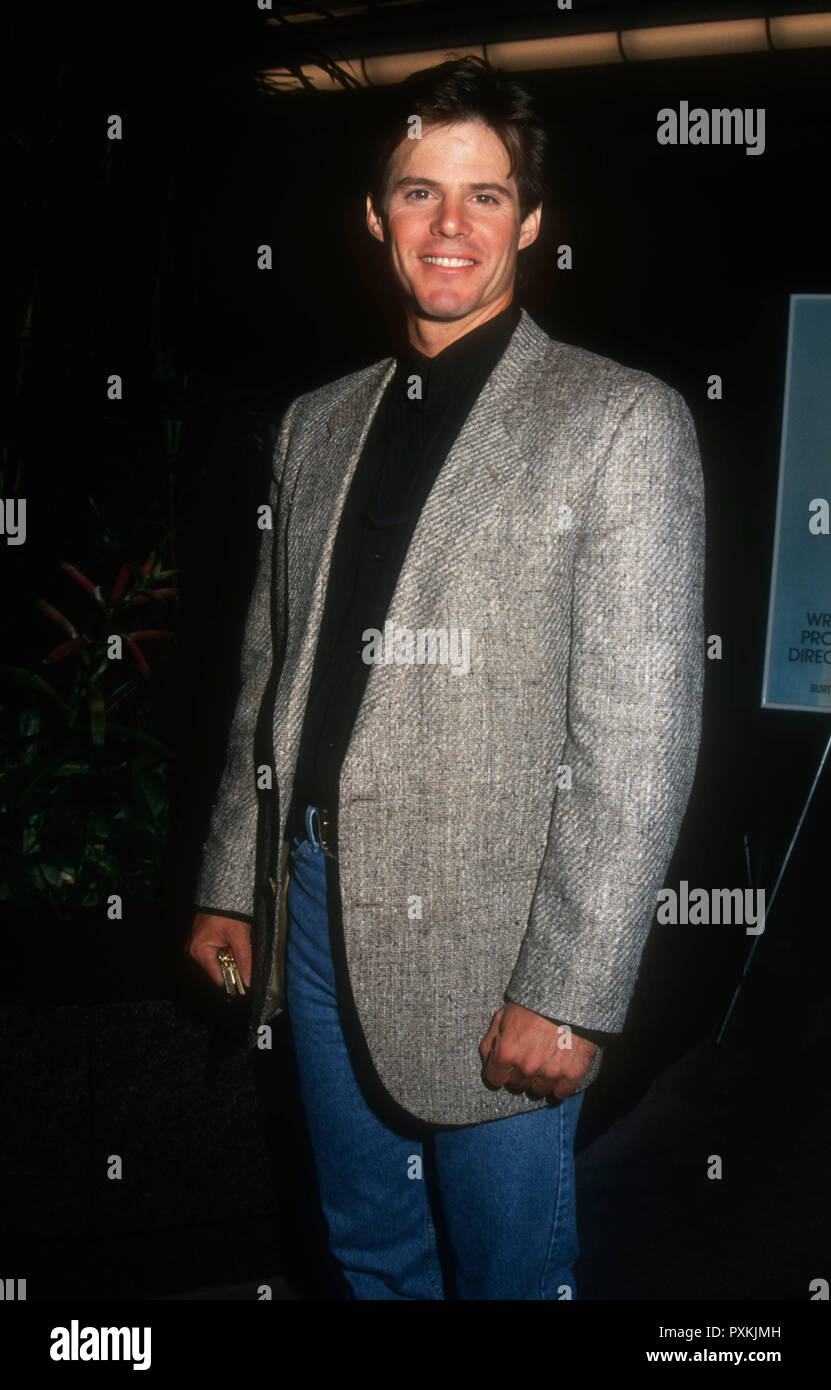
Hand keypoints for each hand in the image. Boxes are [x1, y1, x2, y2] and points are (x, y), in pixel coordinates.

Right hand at [187, 913, 251, 989]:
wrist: (222, 894)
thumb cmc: (228, 912)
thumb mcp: (240, 936)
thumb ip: (244, 959)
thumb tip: (247, 980)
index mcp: (200, 951)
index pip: (217, 978)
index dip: (232, 978)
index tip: (244, 973)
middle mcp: (193, 950)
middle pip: (216, 970)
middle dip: (230, 964)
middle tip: (238, 949)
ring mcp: (194, 945)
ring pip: (215, 962)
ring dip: (227, 957)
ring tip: (233, 943)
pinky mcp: (198, 940)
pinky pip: (212, 953)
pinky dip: (222, 950)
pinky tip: (228, 941)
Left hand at [479, 1001, 598, 1099]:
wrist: (569, 997)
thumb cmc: (533, 1003)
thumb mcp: (503, 1015)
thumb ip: (491, 1041)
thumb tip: (487, 1061)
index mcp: (506, 1052)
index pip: (495, 1079)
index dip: (499, 1071)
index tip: (506, 1065)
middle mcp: (526, 1067)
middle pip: (516, 1086)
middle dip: (519, 1074)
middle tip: (527, 1059)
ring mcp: (549, 1073)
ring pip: (538, 1091)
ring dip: (538, 1081)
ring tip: (544, 1064)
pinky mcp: (571, 1074)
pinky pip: (560, 1094)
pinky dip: (558, 1088)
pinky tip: (557, 1076)